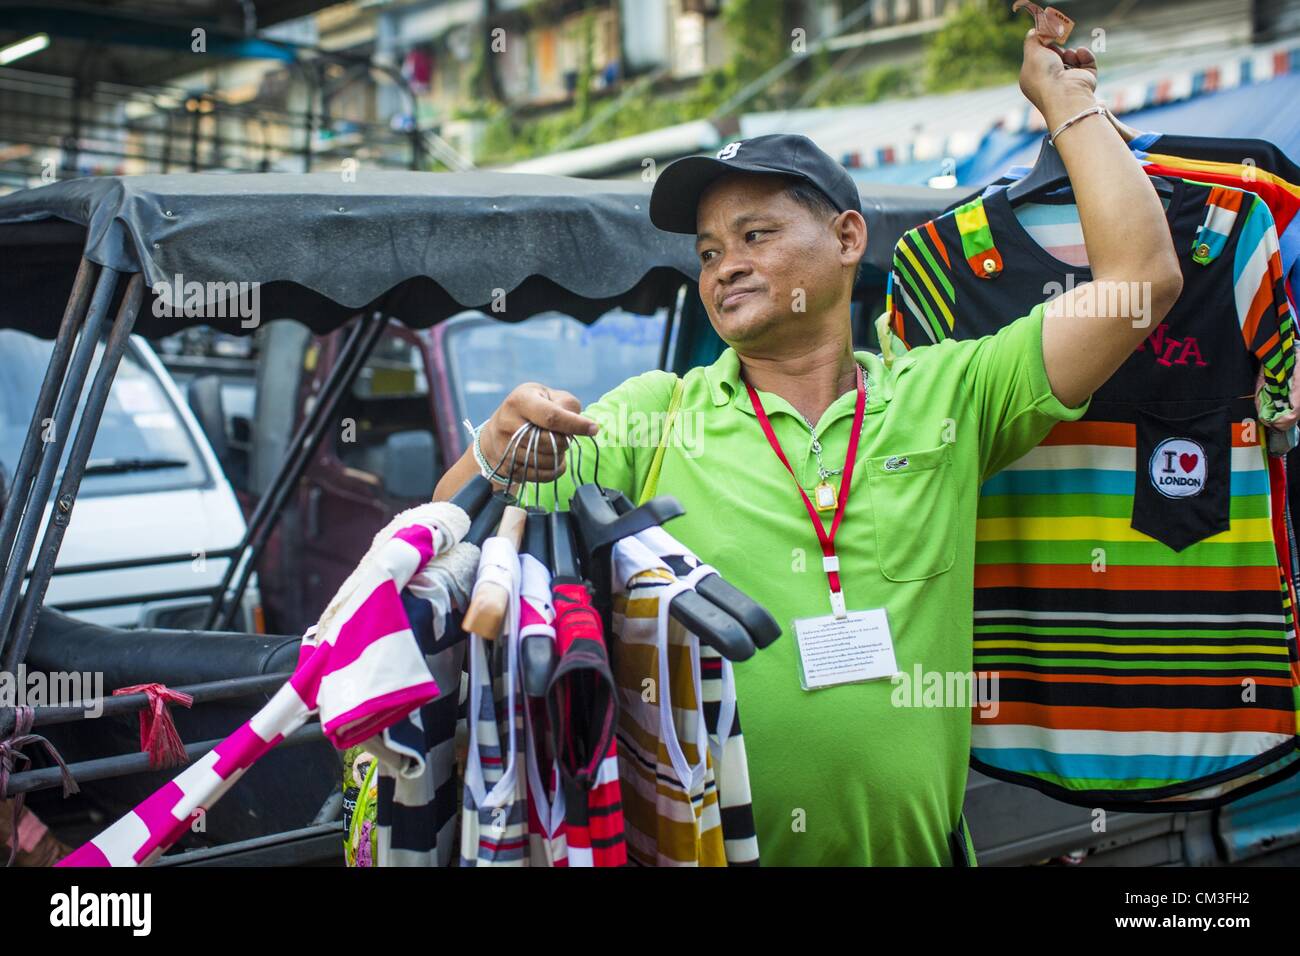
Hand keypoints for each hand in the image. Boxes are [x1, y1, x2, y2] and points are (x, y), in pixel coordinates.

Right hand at [479, 382, 599, 483]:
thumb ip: (566, 404)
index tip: (593, 428)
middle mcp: (508, 424)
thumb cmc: (530, 408)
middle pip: (550, 441)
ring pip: (547, 460)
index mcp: (520, 401)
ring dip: (559, 455)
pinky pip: (542, 475)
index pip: (551, 417)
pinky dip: (554, 469)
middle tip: (564, 434)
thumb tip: (581, 424)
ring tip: (555, 445)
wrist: (496, 431)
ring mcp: (506, 448)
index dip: (575, 424)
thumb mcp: (546, 395)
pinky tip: (553, 460)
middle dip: (565, 440)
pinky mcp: (509, 467)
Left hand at [1018, 28, 1098, 128]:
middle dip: (1057, 50)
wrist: (1064, 93)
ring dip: (1071, 53)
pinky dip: (1085, 55)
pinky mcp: (1085, 80)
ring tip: (1069, 55)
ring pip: (1072, 59)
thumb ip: (1033, 40)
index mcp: (1034, 79)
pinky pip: (1087, 63)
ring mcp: (1069, 82)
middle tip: (1058, 44)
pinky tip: (1080, 52)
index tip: (1048, 36)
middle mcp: (1051, 83)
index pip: (1038, 59)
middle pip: (1056, 58)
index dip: (1043, 46)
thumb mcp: (1032, 53)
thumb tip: (1036, 31)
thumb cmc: (1044, 74)